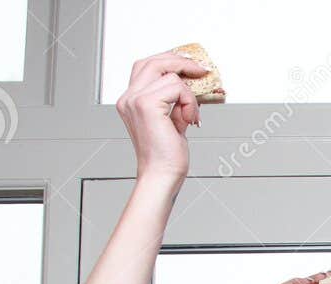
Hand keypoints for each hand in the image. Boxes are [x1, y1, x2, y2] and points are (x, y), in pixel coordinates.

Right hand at [114, 52, 207, 181]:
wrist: (162, 175)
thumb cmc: (167, 157)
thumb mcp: (174, 123)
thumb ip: (177, 104)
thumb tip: (193, 88)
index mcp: (131, 101)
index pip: (147, 67)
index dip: (171, 62)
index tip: (192, 66)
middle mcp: (129, 98)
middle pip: (154, 61)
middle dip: (181, 62)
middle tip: (201, 70)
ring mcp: (135, 100)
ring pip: (169, 74)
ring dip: (189, 94)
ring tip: (191, 116)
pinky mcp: (147, 105)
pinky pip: (177, 88)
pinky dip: (190, 102)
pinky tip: (190, 120)